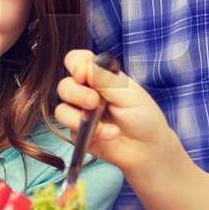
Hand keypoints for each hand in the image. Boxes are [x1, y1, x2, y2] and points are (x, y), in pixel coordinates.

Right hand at [54, 50, 183, 184]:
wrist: (148, 148)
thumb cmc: (143, 116)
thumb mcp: (127, 93)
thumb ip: (104, 79)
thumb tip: (82, 66)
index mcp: (99, 76)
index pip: (76, 61)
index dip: (74, 64)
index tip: (82, 74)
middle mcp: (86, 92)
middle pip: (64, 86)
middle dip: (76, 94)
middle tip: (94, 102)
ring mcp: (80, 113)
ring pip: (61, 110)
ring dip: (80, 117)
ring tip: (104, 124)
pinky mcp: (78, 133)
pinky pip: (70, 130)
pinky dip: (90, 132)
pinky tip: (109, 134)